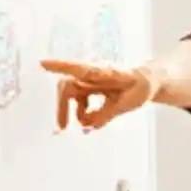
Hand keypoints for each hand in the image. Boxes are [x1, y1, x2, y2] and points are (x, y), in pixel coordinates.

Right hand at [42, 60, 160, 130]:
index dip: (60, 66)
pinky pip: (82, 105)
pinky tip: (90, 125)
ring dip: (78, 114)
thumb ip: (109, 113)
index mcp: (103, 72)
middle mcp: (94, 76)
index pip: (79, 68)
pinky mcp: (93, 91)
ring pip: (74, 98)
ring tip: (88, 126)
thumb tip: (91, 126)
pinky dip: (84, 116)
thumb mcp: (129, 102)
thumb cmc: (141, 86)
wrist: (148, 82)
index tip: (42, 63)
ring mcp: (92, 83)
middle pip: (68, 88)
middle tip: (62, 127)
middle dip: (63, 108)